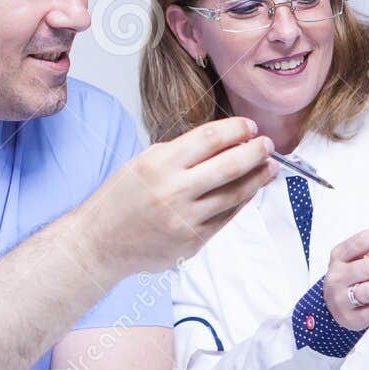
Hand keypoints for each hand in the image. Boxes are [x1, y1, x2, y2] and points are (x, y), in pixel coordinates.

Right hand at [73, 117, 278, 276]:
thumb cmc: (119, 200)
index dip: (237, 130)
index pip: (210, 138)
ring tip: (269, 167)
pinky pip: (227, 217)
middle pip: (230, 165)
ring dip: (258, 178)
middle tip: (267, 144)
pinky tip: (250, 190)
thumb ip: (181, 153)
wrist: (99, 242)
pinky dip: (242, 201)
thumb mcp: (143, 163)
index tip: (249, 127)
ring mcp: (185, 219)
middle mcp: (173, 191)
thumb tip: (224, 142)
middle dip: (255, 151)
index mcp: (159, 164)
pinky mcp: (192, 241)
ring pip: (234, 193)